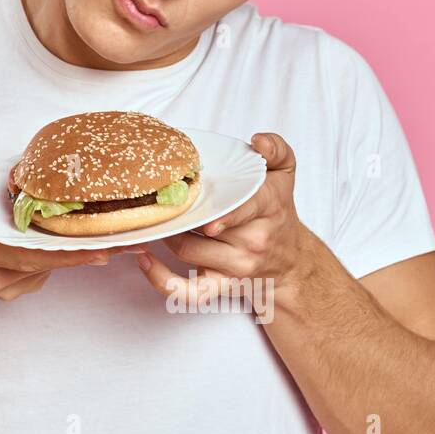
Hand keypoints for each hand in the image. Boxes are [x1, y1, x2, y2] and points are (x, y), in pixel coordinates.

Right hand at [0, 162, 121, 300]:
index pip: (21, 254)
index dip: (61, 252)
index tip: (96, 247)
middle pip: (42, 266)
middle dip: (84, 255)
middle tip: (126, 244)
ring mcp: (1, 284)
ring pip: (48, 270)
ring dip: (82, 256)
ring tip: (121, 239)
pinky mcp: (15, 284)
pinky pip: (47, 271)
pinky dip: (70, 256)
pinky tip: (93, 241)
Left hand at [135, 133, 313, 300]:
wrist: (290, 261)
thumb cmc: (277, 212)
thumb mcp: (284, 173)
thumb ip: (276, 149)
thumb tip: (258, 141)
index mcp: (267, 207)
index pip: (247, 208)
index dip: (226, 215)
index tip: (207, 220)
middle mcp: (254, 241)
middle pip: (205, 228)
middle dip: (180, 214)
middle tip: (158, 198)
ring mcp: (236, 266)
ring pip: (188, 251)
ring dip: (167, 234)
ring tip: (156, 217)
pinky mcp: (221, 285)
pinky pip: (190, 293)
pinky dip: (163, 281)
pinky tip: (144, 260)